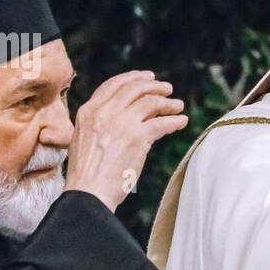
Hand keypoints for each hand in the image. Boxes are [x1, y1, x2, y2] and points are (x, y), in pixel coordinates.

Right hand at [65, 70, 187, 211]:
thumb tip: (134, 115)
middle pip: (134, 88)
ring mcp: (121, 123)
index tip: (147, 77)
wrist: (88, 192)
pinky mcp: (137, 137)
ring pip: (150, 102)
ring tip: (178, 105)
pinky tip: (182, 121)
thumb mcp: (87, 139)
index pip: (113, 85)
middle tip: (167, 89)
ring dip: (168, 102)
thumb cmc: (88, 174)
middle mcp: (104, 112)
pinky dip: (175, 120)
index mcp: (88, 111)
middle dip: (154, 86)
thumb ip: (104, 123)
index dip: (133, 77)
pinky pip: (162, 122)